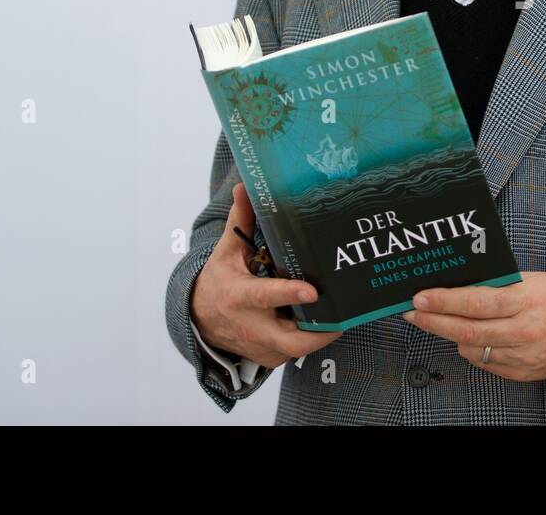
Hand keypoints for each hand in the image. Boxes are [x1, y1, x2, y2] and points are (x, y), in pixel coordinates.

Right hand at [190, 183, 342, 368]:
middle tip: (345, 315)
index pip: (266, 297)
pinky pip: (296, 353)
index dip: (289, 294)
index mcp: (240, 296)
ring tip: (343, 313)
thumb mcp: (227, 252)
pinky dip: (311, 339)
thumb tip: (245, 187)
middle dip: (321, 332)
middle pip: (291, 340)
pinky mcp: (269, 358)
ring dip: (320, 334)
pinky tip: (325, 322)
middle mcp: (251, 327)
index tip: (312, 291)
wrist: (199, 320)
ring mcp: (261, 347)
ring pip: (298, 349)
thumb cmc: (220, 282)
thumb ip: (242, 221)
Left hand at [401, 271, 545, 381]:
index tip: (419, 297)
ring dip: (449, 335)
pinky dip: (471, 349)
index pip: (475, 301)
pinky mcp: (523, 372)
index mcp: (527, 300)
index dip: (443, 300)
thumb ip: (499, 285)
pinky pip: (486, 362)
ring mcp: (523, 355)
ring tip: (435, 321)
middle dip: (433, 321)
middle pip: (467, 329)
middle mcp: (524, 330)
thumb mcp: (533, 281)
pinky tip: (466, 337)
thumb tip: (458, 284)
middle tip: (412, 312)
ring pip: (472, 348)